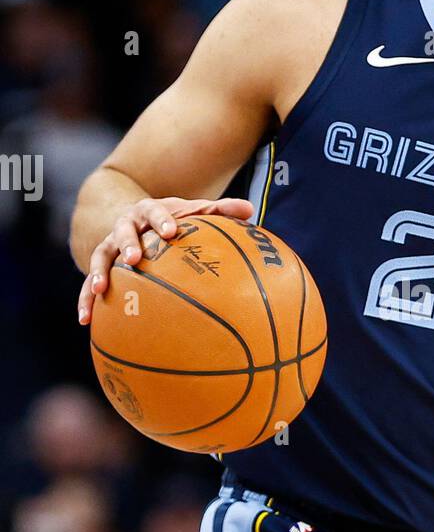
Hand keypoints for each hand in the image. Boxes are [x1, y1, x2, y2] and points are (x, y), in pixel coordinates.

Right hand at [77, 196, 253, 324]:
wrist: (135, 221)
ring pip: (100, 256)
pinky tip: (85, 321)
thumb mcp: (193, 212)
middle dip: (127, 244)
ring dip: (97, 272)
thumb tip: (250, 210)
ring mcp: (109, 246)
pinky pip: (89, 284)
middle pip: (122, 231)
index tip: (171, 231)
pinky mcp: (101, 267)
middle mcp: (125, 226)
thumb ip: (219, 211)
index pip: (154, 210)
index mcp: (148, 211)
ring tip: (100, 290)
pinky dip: (86, 300)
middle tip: (134, 259)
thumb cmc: (173, 221)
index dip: (162, 219)